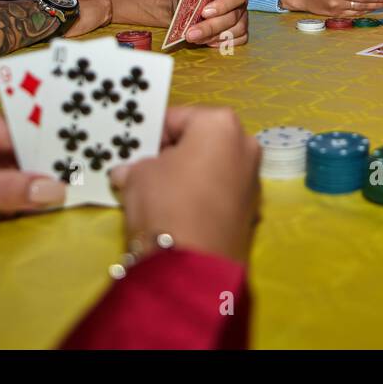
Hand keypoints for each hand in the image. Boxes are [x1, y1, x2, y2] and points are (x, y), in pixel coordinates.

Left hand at [52, 0, 112, 37]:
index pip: (106, 8)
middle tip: (79, 13)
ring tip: (69, 5)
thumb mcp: (91, 27)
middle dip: (89, 2)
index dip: (98, 15)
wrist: (50, 15)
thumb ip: (98, 19)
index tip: (91, 20)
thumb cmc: (70, 24)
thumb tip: (96, 18)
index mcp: (104, 2)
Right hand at [111, 104, 260, 263]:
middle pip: (201, 142)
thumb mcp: (138, 176)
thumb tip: (129, 173)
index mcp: (221, 124)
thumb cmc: (166, 203)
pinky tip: (179, 214)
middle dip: (174, 154)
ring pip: (213, 168)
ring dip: (189, 176)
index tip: (135, 150)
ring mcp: (253, 179)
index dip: (152, 134)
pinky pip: (220, 193)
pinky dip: (202, 197)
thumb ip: (136, 166)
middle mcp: (246, 145)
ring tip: (160, 196)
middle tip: (147, 172)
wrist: (192, 265)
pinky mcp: (252, 211)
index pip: (176, 118)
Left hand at [184, 0, 248, 48]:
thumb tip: (192, 11)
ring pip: (236, 31)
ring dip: (213, 37)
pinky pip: (237, 41)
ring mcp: (242, 19)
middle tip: (191, 34)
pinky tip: (206, 41)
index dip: (222, 5)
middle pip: (232, 17)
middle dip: (210, 27)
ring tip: (195, 38)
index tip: (204, 12)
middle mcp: (240, 3)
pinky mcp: (241, 33)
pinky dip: (221, 43)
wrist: (189, 8)